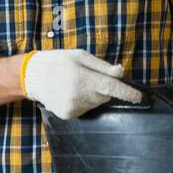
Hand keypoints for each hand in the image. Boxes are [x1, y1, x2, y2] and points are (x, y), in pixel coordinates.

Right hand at [22, 49, 141, 119]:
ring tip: (76, 84)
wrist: (32, 76)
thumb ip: (102, 66)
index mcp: (82, 78)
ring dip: (92, 95)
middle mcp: (78, 96)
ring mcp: (72, 108)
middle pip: (105, 96)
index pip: (112, 88)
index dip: (128, 93)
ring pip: (95, 103)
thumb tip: (121, 73)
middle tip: (88, 78)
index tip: (140, 97)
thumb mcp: (80, 56)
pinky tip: (70, 93)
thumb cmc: (58, 62)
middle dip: (103, 88)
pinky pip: (85, 109)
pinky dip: (82, 102)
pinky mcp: (68, 115)